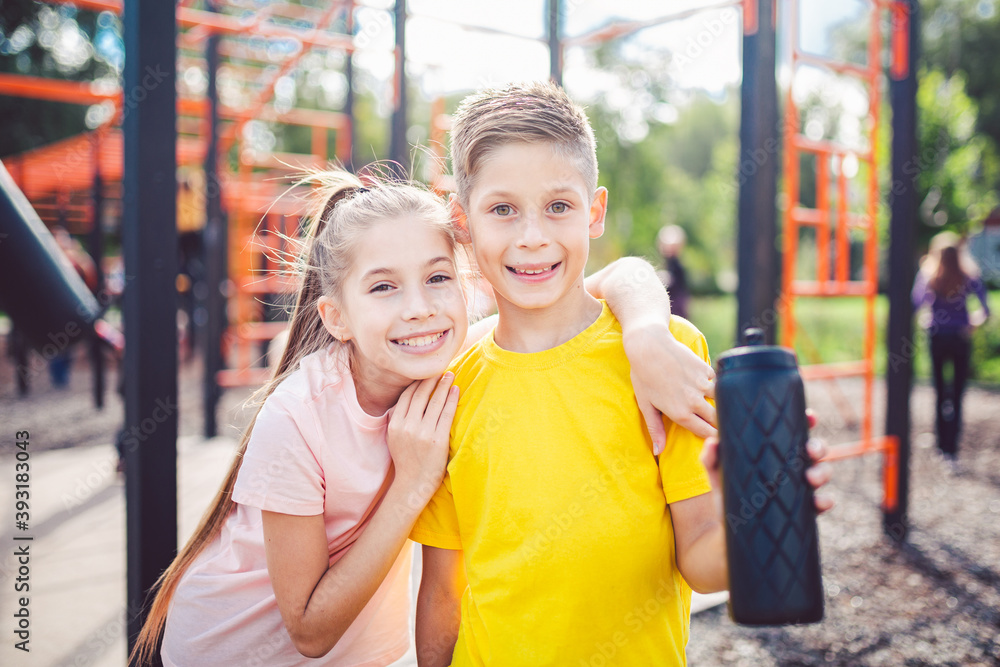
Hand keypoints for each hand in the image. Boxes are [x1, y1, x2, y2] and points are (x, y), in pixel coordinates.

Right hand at [386, 373, 458, 501]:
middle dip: (431, 379)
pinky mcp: (437, 440)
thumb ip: (398, 419)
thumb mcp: (394, 438)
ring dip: (443, 385)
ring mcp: (422, 434)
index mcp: (395, 425)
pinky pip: (446, 414)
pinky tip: (455, 390)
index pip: (407, 396)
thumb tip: (406, 398)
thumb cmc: (407, 459)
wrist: (413, 484)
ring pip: (434, 402)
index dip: (417, 382)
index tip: (426, 373)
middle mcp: (407, 427)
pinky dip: (451, 400)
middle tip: (440, 368)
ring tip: (450, 375)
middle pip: (420, 395)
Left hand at [622, 321, 716, 450]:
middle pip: (718, 420)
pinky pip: (716, 382)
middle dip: (720, 423)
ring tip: (720, 406)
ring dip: (720, 403)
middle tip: (722, 425)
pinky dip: (713, 384)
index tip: (717, 440)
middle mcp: (694, 401)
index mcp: (680, 413)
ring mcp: (702, 384)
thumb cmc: (643, 377)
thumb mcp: (646, 405)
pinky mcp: (705, 369)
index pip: (706, 433)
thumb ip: (656, 429)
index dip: (713, 438)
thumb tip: (659, 451)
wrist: (649, 345)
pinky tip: (707, 384)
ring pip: (721, 400)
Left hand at [699, 411, 833, 514]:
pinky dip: (826, 500)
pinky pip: (824, 502)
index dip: (807, 420)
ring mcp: (802, 487)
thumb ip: (711, 458)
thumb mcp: (718, 475)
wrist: (731, 529)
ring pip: (823, 472)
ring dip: (823, 472)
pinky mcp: (805, 508)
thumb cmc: (728, 494)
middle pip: (815, 449)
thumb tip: (712, 442)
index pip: (794, 431)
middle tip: (810, 451)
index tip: (810, 415)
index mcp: (776, 451)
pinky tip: (819, 501)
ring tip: (811, 478)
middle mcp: (792, 466)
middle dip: (818, 446)